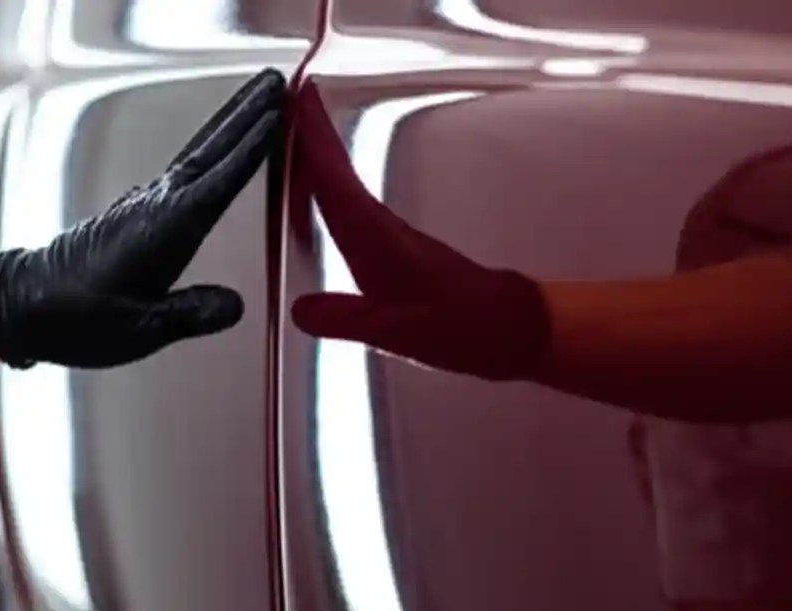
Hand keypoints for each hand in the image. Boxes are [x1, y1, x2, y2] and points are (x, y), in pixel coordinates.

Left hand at [0, 68, 284, 368]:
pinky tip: (222, 149)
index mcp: (162, 232)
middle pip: (210, 151)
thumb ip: (191, 314)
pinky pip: (187, 171)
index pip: (217, 183)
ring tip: (259, 99)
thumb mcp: (141, 330)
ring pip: (198, 155)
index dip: (249, 151)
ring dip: (230, 124)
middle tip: (273, 81)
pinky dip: (212, 151)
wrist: (26, 306)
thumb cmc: (77, 319)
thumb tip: (236, 305)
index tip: (276, 117)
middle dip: (245, 114)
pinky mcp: (139, 211)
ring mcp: (146, 204)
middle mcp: (156, 208)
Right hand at [289, 82, 548, 380]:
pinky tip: (326, 198)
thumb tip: (300, 309)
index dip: (314, 139)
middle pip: (337, 173)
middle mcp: (381, 229)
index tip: (297, 99)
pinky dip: (336, 191)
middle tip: (286, 104)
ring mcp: (391, 236)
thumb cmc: (457, 323)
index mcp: (375, 238)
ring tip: (295, 140)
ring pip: (346, 188)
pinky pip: (355, 210)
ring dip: (322, 160)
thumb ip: (344, 319)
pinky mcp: (398, 249)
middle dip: (312, 137)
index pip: (335, 179)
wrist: (505, 325)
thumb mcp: (393, 330)